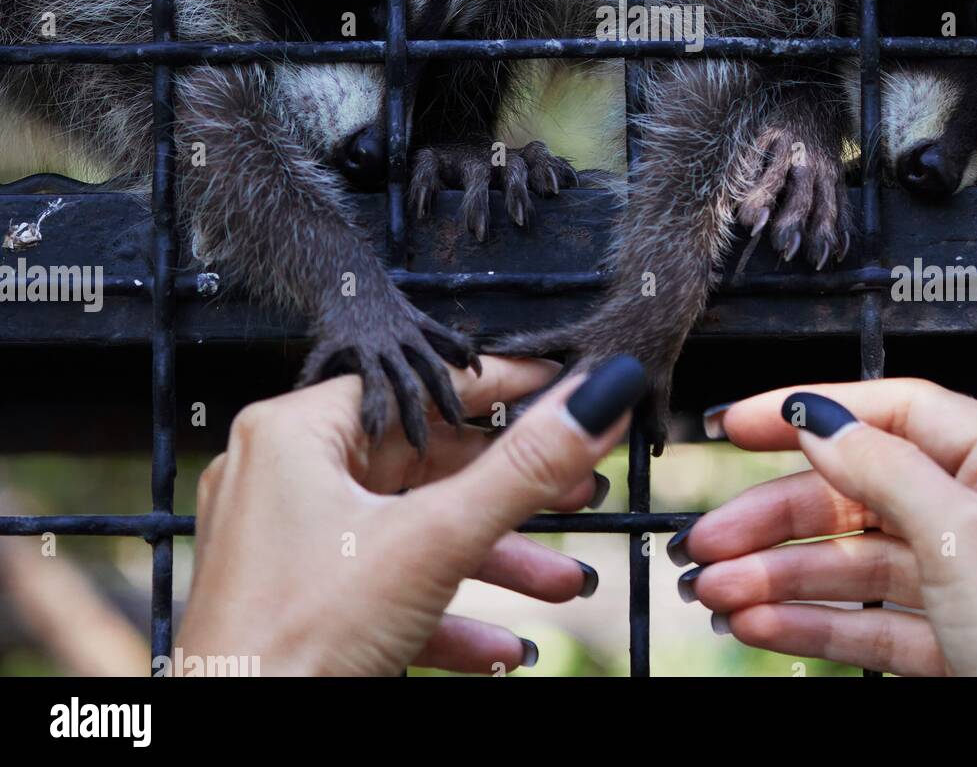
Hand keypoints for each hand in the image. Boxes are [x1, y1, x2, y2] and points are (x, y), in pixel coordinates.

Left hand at [178, 354, 645, 675]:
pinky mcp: (294, 601)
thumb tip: (596, 400)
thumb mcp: (433, 542)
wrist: (241, 755)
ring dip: (489, 562)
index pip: (415, 385)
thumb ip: (523, 470)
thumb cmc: (296, 644)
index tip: (556, 384)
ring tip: (557, 582)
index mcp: (295, 434)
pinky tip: (500, 646)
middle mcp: (282, 475)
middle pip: (421, 463)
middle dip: (506, 496)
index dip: (498, 386)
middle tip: (574, 492)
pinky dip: (442, 609)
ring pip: (408, 530)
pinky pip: (382, 585)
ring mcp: (285, 543)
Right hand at [675, 379, 976, 675]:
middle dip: (777, 519)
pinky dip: (812, 622)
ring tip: (715, 592)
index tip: (740, 423)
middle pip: (860, 493)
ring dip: (780, 577)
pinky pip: (870, 619)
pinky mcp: (956, 641)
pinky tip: (758, 625)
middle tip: (707, 538)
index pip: (898, 411)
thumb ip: (885, 469)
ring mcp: (972, 580)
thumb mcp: (965, 539)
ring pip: (855, 562)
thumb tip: (819, 418)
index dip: (815, 411)